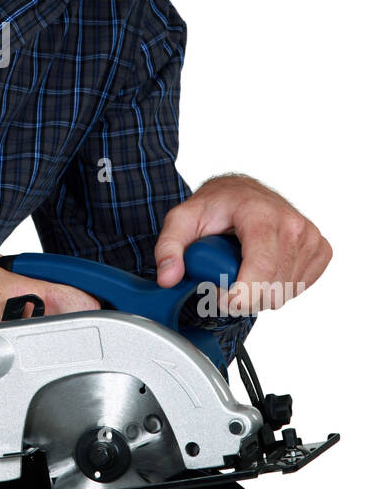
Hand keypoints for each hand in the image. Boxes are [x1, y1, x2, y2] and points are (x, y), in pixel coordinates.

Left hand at [154, 173, 331, 315]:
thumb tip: (168, 277)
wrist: (242, 193)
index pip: (261, 269)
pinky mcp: (321, 249)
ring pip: (285, 293)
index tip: (218, 296)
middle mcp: (292, 223)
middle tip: (226, 276)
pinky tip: (265, 268)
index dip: (238, 296)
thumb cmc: (216, 207)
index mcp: (261, 213)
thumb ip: (169, 248)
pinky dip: (279, 287)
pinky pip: (300, 288)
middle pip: (271, 288)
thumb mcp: (182, 220)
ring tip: (245, 268)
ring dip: (260, 292)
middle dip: (243, 295)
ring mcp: (310, 236)